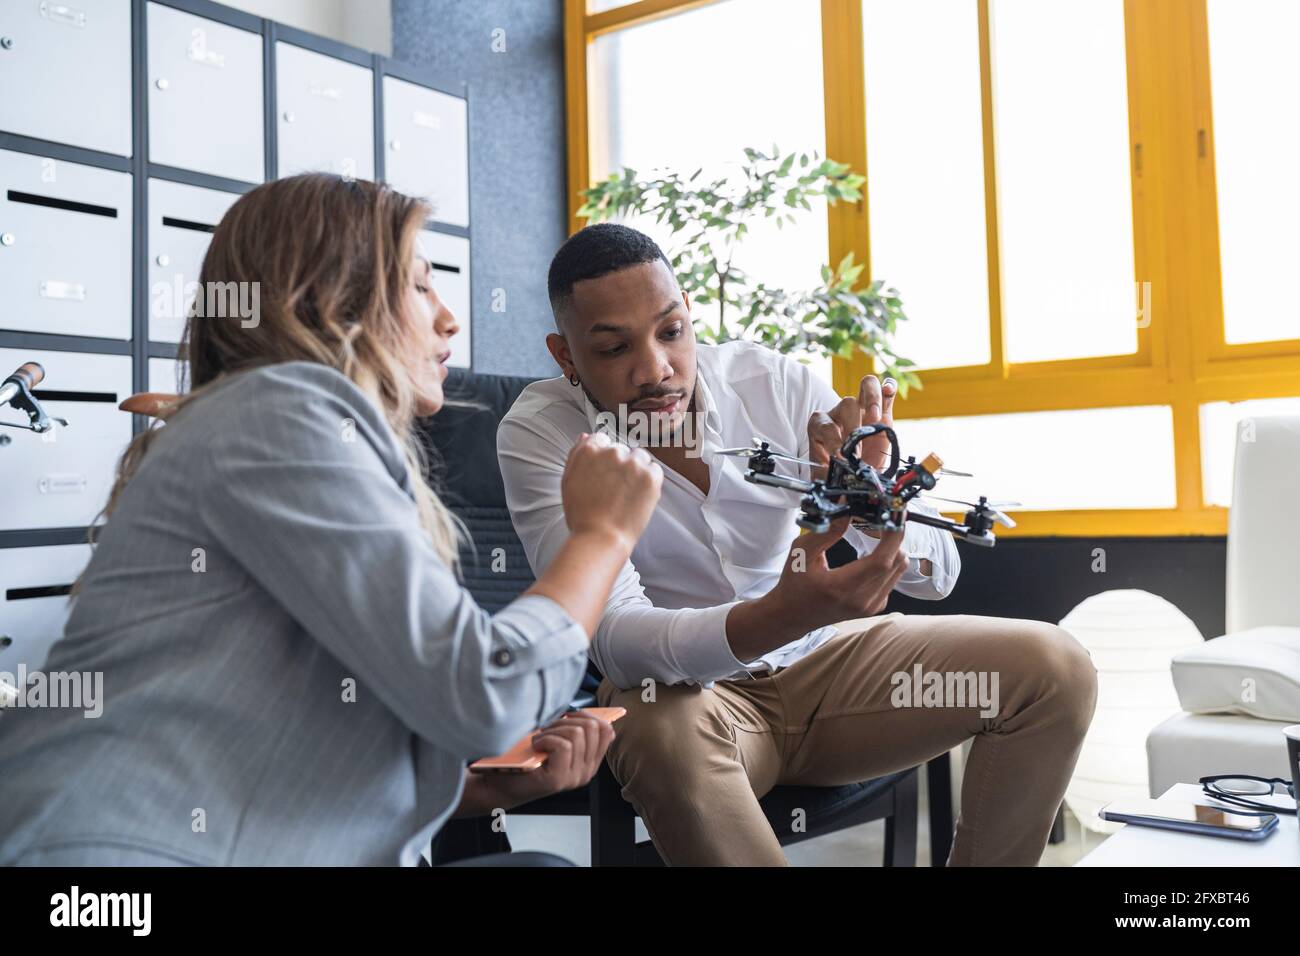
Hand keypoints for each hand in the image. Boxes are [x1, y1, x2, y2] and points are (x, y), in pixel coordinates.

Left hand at [492, 712, 616, 804]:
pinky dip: (545, 739)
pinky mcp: (559, 779)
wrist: (500, 783)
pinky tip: (535, 746)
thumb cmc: (526, 758)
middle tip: (548, 729)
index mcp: (590, 762)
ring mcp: (574, 778)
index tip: (569, 715)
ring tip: (539, 740)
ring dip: (552, 731)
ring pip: (576, 734)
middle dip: (566, 721)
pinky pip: (563, 746)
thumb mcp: (558, 741)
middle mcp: (587, 772)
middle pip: (592, 728)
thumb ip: (578, 732)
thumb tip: (597, 715)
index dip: (588, 716)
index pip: (606, 731)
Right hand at [561, 431, 662, 548]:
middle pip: (621, 450)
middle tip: (613, 490)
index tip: (603, 475)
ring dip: (636, 470)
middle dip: (619, 465)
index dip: (602, 460)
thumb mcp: (569, 481)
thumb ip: (577, 455)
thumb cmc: (582, 514)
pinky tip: (638, 496)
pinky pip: (654, 469)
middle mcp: (612, 451)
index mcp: (590, 449)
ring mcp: (633, 463)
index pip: (601, 440)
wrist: (600, 538)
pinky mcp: (651, 475)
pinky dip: (650, 480)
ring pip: (639, 458)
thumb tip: (585, 436)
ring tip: (627, 494)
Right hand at [766, 517, 910, 628]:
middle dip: (893, 537)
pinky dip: (888, 562)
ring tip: (876, 536)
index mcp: (843, 587)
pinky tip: (870, 555)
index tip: (892, 516)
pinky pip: (893, 578)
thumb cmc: (794, 584)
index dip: (893, 536)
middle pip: (896, 562)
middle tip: (881, 520)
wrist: (793, 615)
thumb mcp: (802, 552)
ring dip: (892, 548)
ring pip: (899, 569)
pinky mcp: (875, 606)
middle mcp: (862, 600)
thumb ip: (826, 530)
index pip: (882, 561)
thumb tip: (845, 506)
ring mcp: (871, 606)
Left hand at [806, 374, 897, 472]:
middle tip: (860, 449)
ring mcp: (862, 408)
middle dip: (854, 426)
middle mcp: (840, 413)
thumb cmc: (836, 475)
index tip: (841, 458)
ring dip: (872, 400)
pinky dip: (888, 388)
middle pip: (847, 404)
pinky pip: (885, 391)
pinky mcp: (882, 412)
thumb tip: (839, 474)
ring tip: (875, 418)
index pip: (826, 426)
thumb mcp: (827, 477)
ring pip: (866, 386)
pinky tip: (888, 392)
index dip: (833, 441)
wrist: (852, 479)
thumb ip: (830, 474)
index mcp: (821, 426)